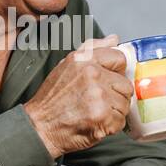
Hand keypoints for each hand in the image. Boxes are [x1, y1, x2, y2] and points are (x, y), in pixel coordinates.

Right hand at [23, 35, 132, 158]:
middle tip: (99, 101)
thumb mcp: (67, 64)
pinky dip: (111, 125)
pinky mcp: (102, 117)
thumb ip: (93, 48)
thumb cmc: (53, 99)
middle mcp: (92, 75)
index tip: (108, 80)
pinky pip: (120, 121)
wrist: (40, 126)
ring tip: (95, 112)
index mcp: (84, 60)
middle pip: (125, 84)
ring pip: (125, 104)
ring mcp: (98, 97)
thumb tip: (114, 39)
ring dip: (114, 111)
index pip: (119, 58)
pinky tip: (96, 122)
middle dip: (116, 95)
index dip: (116, 72)